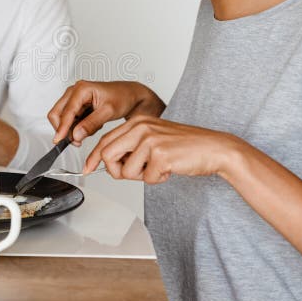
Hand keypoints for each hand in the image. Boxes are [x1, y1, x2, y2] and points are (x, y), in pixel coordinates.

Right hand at [48, 80, 164, 144]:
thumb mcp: (109, 111)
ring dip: (71, 129)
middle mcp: (74, 92)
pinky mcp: (77, 106)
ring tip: (90, 131)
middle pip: (57, 113)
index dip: (62, 127)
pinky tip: (91, 127)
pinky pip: (70, 120)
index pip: (66, 111)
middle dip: (64, 129)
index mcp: (81, 89)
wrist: (130, 96)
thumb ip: (91, 124)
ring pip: (62, 118)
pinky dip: (77, 128)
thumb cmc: (123, 97)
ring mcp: (74, 99)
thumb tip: (76, 134)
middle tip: (76, 141)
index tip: (59, 140)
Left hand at [84, 115, 244, 181]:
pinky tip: (170, 169)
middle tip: (135, 172)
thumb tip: (110, 164)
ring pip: (126, 170)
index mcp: (137, 121)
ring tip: (159, 167)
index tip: (87, 169)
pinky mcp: (160, 154)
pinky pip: (146, 178)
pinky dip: (158, 179)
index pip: (105, 140)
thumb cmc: (184, 147)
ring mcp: (149, 140)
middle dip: (117, 171)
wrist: (213, 148)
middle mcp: (140, 127)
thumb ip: (131, 147)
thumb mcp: (152, 140)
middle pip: (108, 155)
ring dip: (142, 176)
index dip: (94, 158)